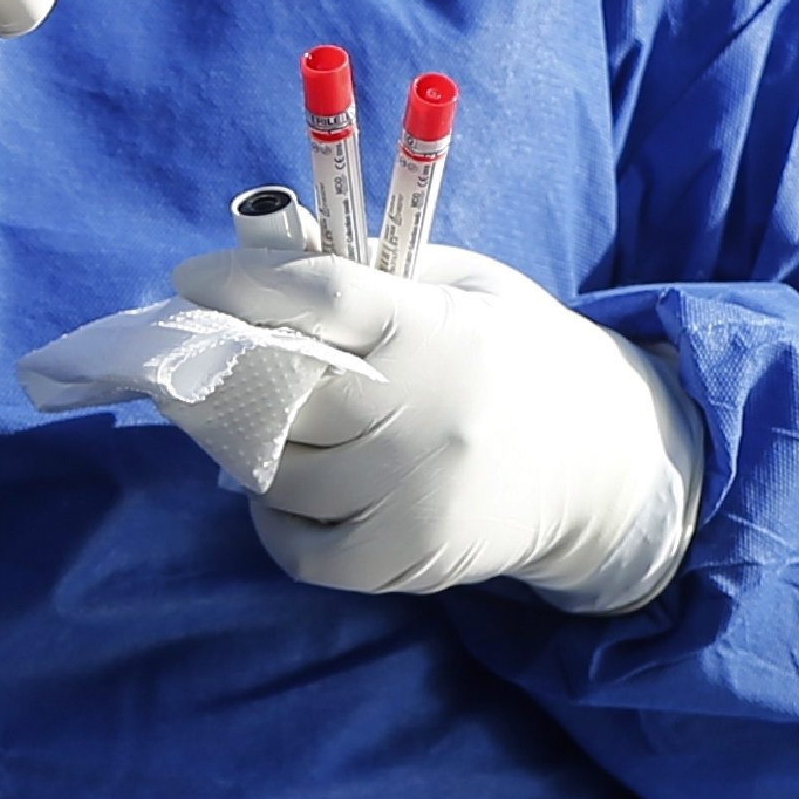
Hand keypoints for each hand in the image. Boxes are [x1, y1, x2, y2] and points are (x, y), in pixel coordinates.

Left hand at [168, 241, 705, 613]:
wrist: (607, 461)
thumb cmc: (513, 354)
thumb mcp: (460, 285)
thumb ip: (366, 267)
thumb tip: (258, 243)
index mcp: (442, 330)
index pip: (322, 299)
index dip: (242, 285)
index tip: (192, 279)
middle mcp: (430, 413)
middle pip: (283, 393)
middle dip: (223, 372)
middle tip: (199, 356)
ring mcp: (419, 493)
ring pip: (281, 476)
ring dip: (248, 447)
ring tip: (251, 420)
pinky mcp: (413, 556)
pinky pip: (304, 550)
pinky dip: (277, 522)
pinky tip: (286, 493)